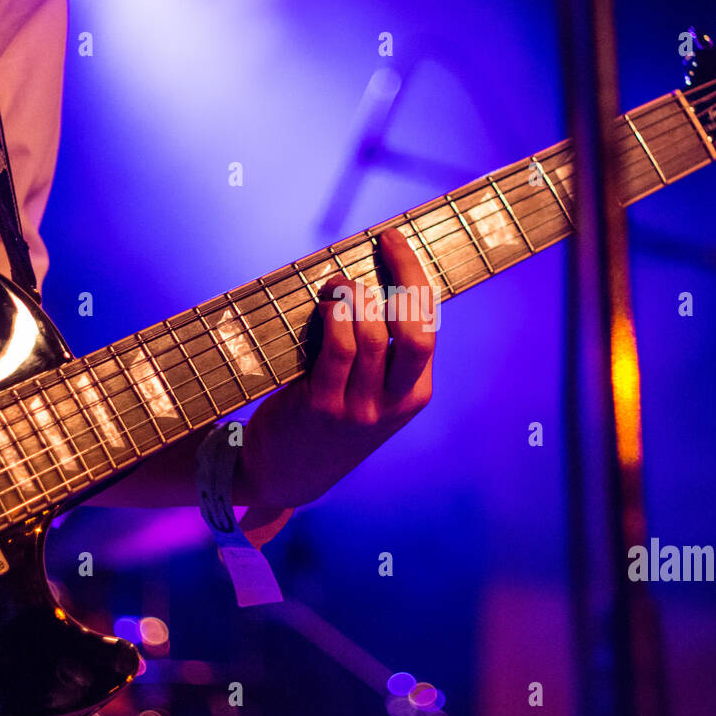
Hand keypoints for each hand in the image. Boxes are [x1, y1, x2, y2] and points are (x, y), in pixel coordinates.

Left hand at [234, 227, 435, 513]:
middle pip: (416, 331)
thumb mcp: (369, 392)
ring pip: (372, 334)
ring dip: (354, 295)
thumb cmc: (326, 417)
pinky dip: (333, 317)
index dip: (415, 277)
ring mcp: (361, 408)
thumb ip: (378, 349)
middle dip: (404, 275)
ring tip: (337, 285)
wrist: (286, 474)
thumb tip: (368, 274)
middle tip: (383, 243)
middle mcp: (394, 403)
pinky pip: (338, 348)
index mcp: (414, 393)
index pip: (428, 326)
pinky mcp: (324, 407)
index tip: (394, 241)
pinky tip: (324, 307)